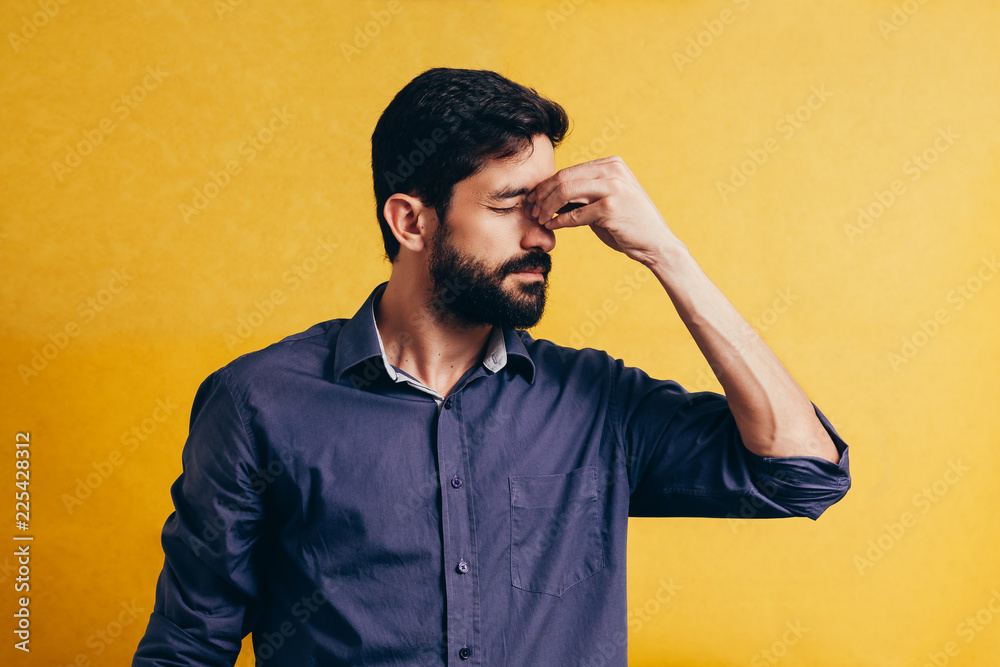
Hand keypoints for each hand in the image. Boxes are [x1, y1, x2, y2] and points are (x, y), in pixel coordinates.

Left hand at [526, 155, 685, 266]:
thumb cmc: (628, 224)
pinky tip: (551, 226)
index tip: (533, 198)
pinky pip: (575, 214)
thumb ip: (582, 194)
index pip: (569, 170)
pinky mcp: (611, 208)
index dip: (546, 184)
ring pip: (565, 192)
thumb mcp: (604, 201)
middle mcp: (613, 171)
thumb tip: (547, 194)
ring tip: (539, 218)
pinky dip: (559, 221)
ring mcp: (613, 188)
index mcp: (612, 164)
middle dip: (542, 194)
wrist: (657, 243)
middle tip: (531, 209)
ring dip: (547, 207)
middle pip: (563, 178)